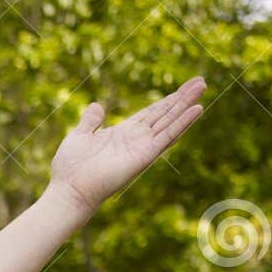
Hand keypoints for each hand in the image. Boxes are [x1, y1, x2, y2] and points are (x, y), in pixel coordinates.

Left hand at [48, 76, 205, 212]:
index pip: (150, 113)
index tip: (182, 88)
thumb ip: (91, 121)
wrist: (69, 189)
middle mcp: (136, 139)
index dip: (166, 100)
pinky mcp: (145, 155)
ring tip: (202, 87)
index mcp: (122, 133)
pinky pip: (167, 136)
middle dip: (182, 98)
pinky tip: (196, 109)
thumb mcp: (79, 136)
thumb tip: (96, 105)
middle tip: (201, 82)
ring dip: (186, 105)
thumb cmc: (70, 167)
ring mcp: (142, 147)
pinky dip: (182, 123)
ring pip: (170, 121)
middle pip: (164, 114)